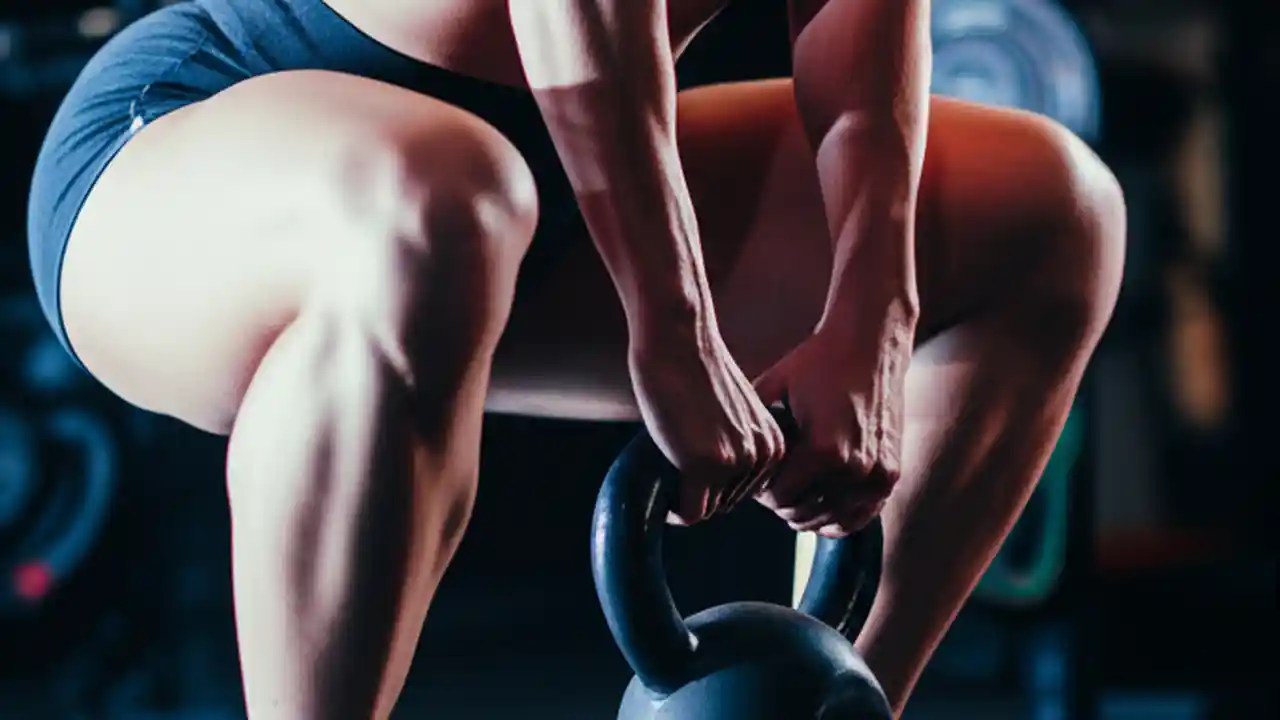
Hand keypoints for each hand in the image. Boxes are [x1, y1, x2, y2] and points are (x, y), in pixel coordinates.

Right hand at [629, 320, 785, 525]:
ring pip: (708, 510)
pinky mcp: (704, 464)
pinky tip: (665, 494)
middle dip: (701, 491)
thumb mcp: (734, 414)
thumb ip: (738, 443)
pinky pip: (690, 513)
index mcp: (775, 443)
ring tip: (671, 468)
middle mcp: (763, 454)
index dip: (717, 485)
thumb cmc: (695, 370)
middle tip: (677, 467)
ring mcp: (735, 461)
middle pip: (727, 503)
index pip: (746, 491)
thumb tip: (719, 482)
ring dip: (687, 496)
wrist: (678, 340)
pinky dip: (675, 511)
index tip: (696, 469)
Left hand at [753, 321, 912, 536]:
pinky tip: (821, 509)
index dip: (761, 492)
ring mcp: (876, 473)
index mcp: (822, 450)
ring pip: (830, 520)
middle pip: (803, 512)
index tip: (756, 479)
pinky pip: (861, 516)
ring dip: (808, 512)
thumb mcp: (774, 386)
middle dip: (782, 502)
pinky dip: (839, 518)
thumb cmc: (817, 361)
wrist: (870, 341)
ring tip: (794, 493)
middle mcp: (853, 468)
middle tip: (773, 486)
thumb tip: (723, 454)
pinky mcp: (890, 472)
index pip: (778, 498)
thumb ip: (751, 423)